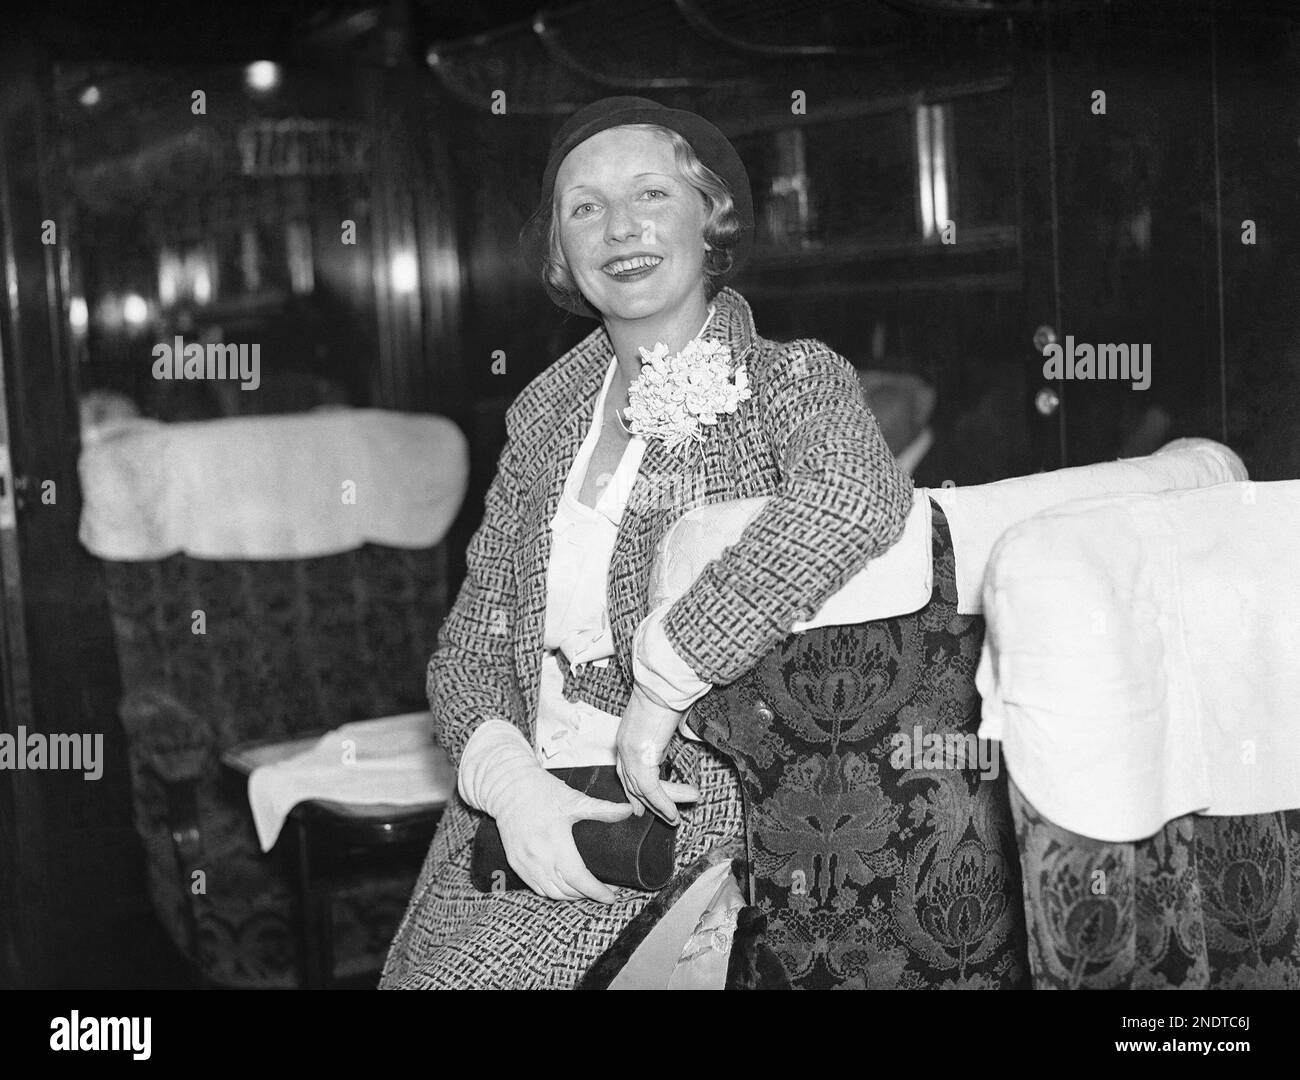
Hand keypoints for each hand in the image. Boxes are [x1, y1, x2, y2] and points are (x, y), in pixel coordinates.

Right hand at [495, 766, 634, 903]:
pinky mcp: (515, 863)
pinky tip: (564, 887)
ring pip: (551, 893)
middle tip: (605, 891)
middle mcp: (538, 858)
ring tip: (587, 890)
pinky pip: (536, 887)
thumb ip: (602, 809)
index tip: (612, 897)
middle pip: (567, 891)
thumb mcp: (574, 799)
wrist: (508, 788)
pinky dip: (552, 892)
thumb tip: (629, 810)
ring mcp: (524, 863)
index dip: (597, 892)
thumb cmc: (542, 791)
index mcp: (555, 844)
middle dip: (588, 895)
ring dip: (570, 896)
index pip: (579, 880)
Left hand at [616, 683, 699, 824]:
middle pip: (632, 784)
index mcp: (627, 737)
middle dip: (645, 804)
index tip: (639, 805)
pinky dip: (663, 803)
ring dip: (662, 805)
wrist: (663, 685)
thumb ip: (670, 734)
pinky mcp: (640, 757)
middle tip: (661, 817)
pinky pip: (651, 788)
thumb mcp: (667, 719)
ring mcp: (629, 753)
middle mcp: (624, 747)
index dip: (633, 790)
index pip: (626, 771)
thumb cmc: (668, 694)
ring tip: (676, 818)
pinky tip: (674, 813)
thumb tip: (688, 737)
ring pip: (643, 789)